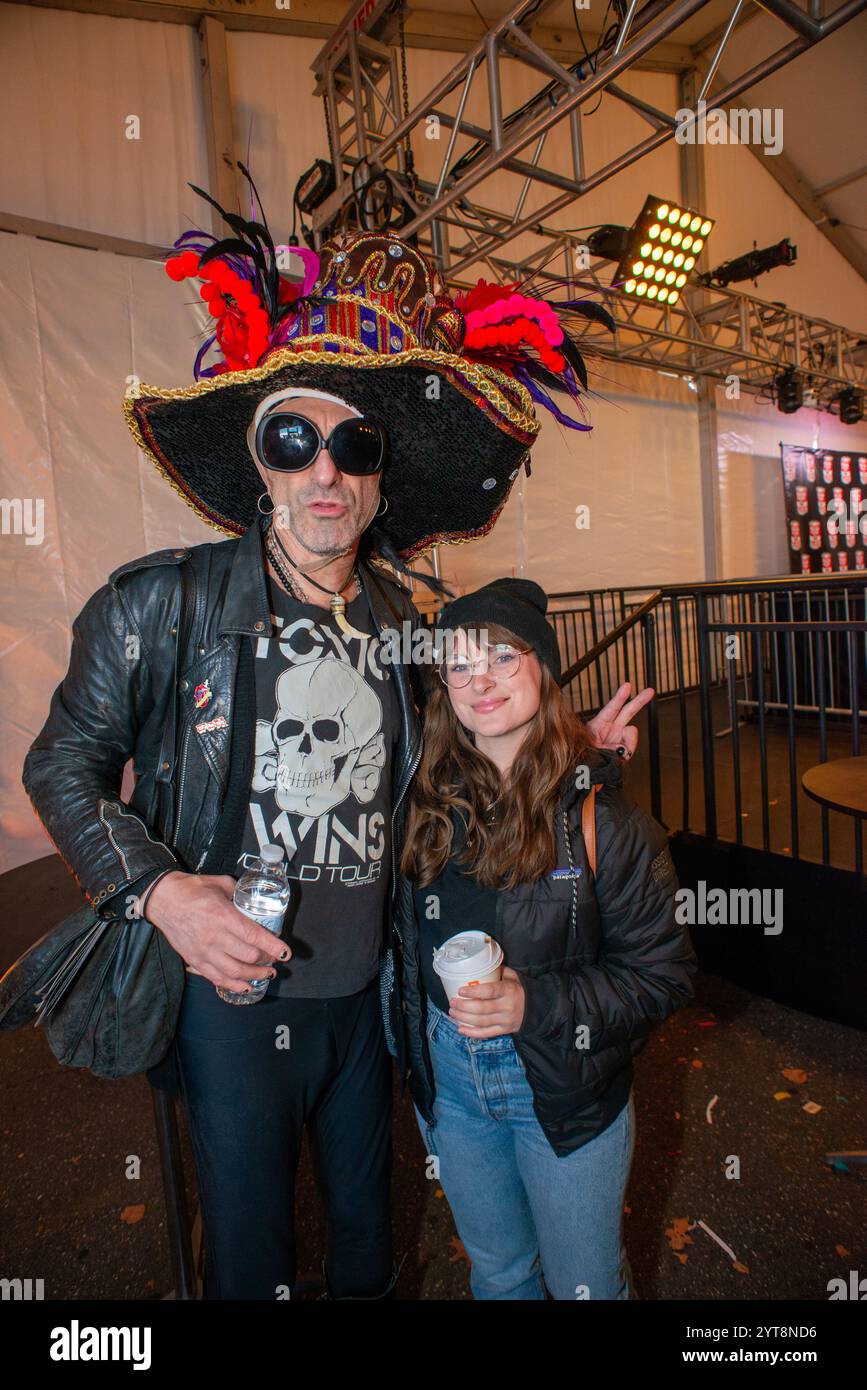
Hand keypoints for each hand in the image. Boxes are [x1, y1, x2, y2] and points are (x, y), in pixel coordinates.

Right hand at [145, 871, 290, 992]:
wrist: (162, 900)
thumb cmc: (191, 890)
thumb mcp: (220, 884)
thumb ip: (239, 893)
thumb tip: (253, 900)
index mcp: (223, 916)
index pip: (254, 937)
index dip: (273, 947)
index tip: (286, 952)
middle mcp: (215, 937)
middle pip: (248, 957)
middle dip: (267, 960)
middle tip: (275, 958)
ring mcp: (204, 951)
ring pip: (235, 972)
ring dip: (255, 976)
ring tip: (266, 974)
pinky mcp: (195, 960)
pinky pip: (217, 978)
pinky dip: (233, 985)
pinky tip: (245, 986)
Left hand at [449, 966, 525, 1036]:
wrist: (536, 1008)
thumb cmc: (519, 989)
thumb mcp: (512, 977)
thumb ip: (498, 972)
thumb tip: (480, 964)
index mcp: (508, 990)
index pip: (489, 991)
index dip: (474, 992)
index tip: (460, 990)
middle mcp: (507, 1006)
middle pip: (482, 1009)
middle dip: (463, 1007)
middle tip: (452, 1002)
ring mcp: (505, 1020)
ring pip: (481, 1022)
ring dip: (464, 1018)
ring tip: (453, 1013)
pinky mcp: (504, 1030)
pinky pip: (486, 1033)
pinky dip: (472, 1033)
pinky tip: (461, 1029)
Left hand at [585, 681, 653, 759]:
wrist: (586, 769)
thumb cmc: (583, 755)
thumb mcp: (590, 749)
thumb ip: (607, 748)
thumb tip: (622, 749)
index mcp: (599, 724)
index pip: (612, 708)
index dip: (620, 697)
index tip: (627, 685)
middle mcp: (611, 729)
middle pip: (628, 712)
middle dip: (639, 701)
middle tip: (650, 691)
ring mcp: (619, 739)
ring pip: (632, 733)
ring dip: (627, 742)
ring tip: (614, 751)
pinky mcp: (624, 750)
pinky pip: (630, 749)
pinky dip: (626, 754)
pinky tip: (618, 757)